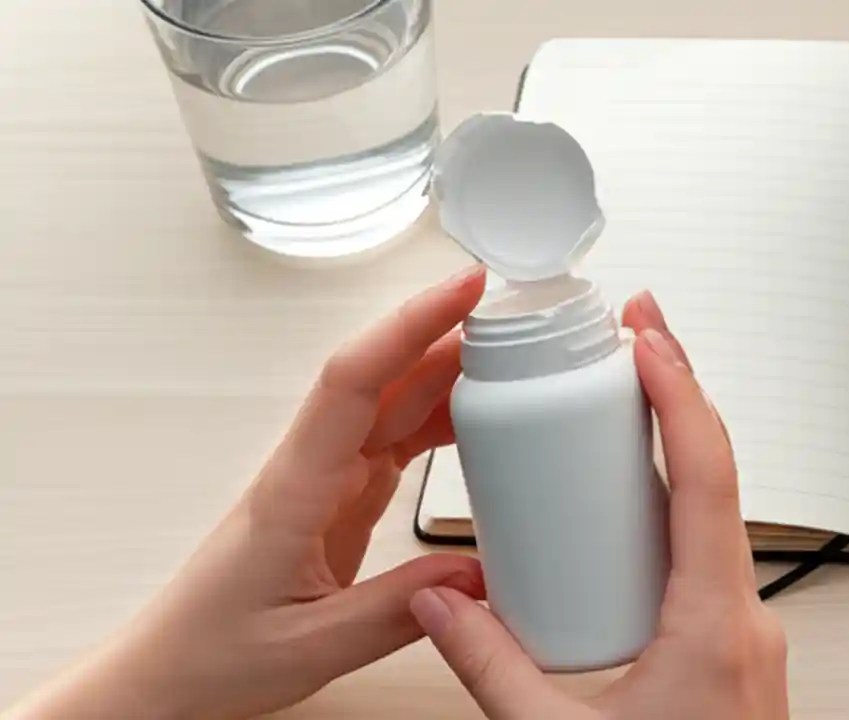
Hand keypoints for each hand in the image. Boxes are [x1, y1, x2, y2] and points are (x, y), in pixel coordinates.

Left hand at [8, 266, 489, 719]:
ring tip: (514, 365)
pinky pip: (399, 441)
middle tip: (522, 323)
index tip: (463, 291)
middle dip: (451, 336)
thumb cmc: (212, 653)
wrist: (167, 673)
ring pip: (397, 404)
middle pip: (387, 378)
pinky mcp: (342, 498)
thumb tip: (476, 579)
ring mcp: (327, 479)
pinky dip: (443, 422)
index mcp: (294, 489)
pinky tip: (478, 423)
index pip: (354, 380)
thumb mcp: (311, 647)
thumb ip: (398, 611)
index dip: (411, 325)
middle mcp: (311, 468)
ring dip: (451, 376)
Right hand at [409, 291, 788, 719]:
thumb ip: (492, 670)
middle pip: (718, 475)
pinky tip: (628, 501)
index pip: (708, 475)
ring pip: (714, 512)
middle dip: (677, 395)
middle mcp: (743, 615)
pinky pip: (703, 552)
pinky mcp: (730, 646)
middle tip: (636, 336)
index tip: (650, 338)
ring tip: (625, 400)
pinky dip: (669, 505)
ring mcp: (743, 630)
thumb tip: (438, 606)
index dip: (680, 394)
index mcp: (715, 624)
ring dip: (673, 448)